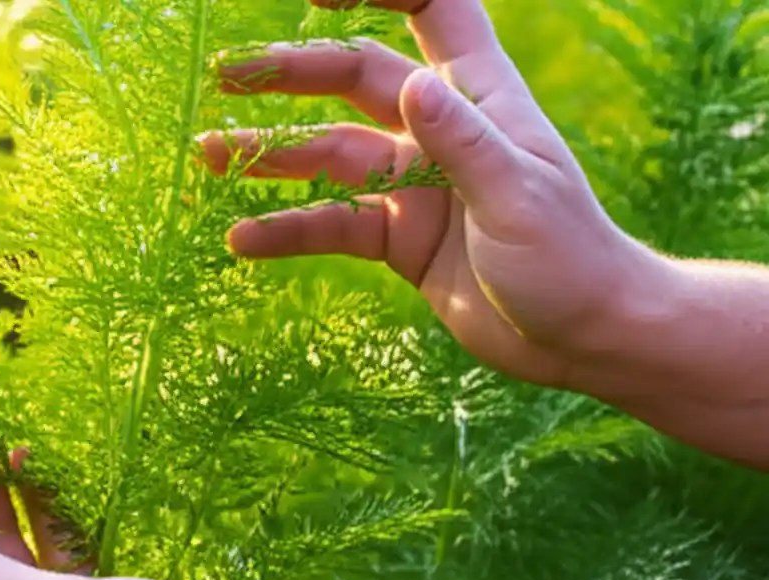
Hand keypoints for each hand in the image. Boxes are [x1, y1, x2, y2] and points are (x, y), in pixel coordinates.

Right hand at [198, 0, 650, 388]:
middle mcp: (439, 130)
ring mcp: (415, 183)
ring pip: (329, 153)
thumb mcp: (518, 199)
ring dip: (271, 152)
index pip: (432, 10)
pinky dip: (288, 229)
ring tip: (205, 152)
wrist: (584, 336)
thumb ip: (464, 142)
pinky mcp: (400, 236)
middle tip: (226, 72)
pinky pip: (333, 224)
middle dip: (291, 74)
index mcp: (479, 97)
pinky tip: (242, 239)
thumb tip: (413, 83)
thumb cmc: (571, 260)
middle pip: (355, 79)